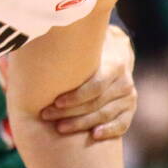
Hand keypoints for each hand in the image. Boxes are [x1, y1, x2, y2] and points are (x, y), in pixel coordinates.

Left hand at [40, 24, 136, 139]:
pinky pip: (122, 124)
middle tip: (46, 115)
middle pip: (96, 103)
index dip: (75, 97)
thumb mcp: (84, 42)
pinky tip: (93, 136)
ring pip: (104, 115)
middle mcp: (124, 81)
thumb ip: (68, 41)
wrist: (116, 53)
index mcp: (114, 64)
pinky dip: (109, 131)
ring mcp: (129, 96)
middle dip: (70, 112)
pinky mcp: (129, 109)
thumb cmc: (88, 50)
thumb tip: (38, 31)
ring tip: (59, 128)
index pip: (95, 86)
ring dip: (81, 123)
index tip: (55, 102)